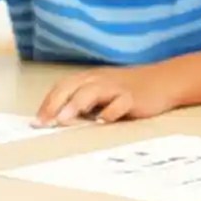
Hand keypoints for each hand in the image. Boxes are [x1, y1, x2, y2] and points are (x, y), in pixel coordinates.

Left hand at [35, 65, 180, 125]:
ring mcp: (117, 87)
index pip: (62, 87)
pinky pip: (120, 103)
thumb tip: (58, 119)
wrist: (164, 81)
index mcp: (90, 78)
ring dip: (76, 104)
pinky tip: (102, 121)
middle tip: (44, 123)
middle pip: (72, 87)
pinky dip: (110, 111)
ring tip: (64, 120)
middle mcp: (100, 79)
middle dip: (55, 104)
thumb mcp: (103, 91)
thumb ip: (83, 101)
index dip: (48, 103)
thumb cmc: (129, 89)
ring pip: (92, 92)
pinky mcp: (133, 97)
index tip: (36, 122)